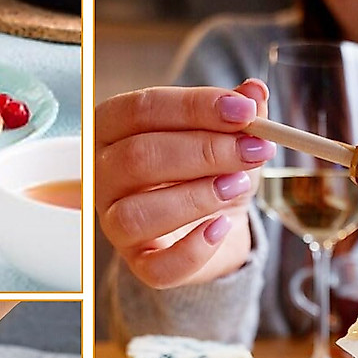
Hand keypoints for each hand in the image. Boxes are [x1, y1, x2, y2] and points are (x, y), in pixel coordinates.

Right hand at [95, 80, 273, 288]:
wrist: (217, 222)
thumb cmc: (210, 169)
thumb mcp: (227, 133)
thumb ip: (239, 112)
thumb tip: (254, 91)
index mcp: (113, 128)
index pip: (142, 109)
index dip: (194, 107)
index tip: (245, 111)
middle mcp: (103, 174)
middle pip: (139, 157)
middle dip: (204, 151)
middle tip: (254, 150)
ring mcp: (115, 222)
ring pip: (138, 212)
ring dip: (196, 197)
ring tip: (239, 186)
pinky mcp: (139, 263)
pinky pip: (158, 265)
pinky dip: (194, 249)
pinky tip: (222, 227)